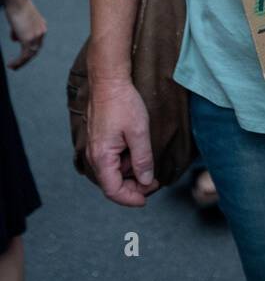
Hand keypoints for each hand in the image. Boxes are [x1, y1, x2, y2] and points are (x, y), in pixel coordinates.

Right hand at [3, 0, 46, 68]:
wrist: (17, 0)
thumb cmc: (16, 6)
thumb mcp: (19, 20)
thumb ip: (19, 30)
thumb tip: (16, 39)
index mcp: (41, 26)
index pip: (37, 42)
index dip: (29, 50)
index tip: (22, 56)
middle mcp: (41, 32)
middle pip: (35, 50)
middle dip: (26, 59)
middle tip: (17, 65)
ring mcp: (36, 36)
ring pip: (30, 55)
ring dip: (21, 63)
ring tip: (13, 67)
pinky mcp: (28, 39)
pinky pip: (24, 55)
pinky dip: (18, 62)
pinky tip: (11, 65)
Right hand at [87, 78, 159, 207]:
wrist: (109, 81)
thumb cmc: (122, 103)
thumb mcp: (139, 132)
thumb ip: (142, 159)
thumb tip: (145, 181)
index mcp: (102, 157)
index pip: (113, 190)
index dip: (130, 199)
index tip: (146, 199)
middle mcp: (94, 156)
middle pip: (112, 183)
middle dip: (134, 186)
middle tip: (154, 180)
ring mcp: (95, 148)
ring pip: (113, 171)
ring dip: (131, 172)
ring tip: (148, 162)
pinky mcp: (99, 140)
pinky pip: (112, 159)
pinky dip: (126, 161)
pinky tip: (138, 151)